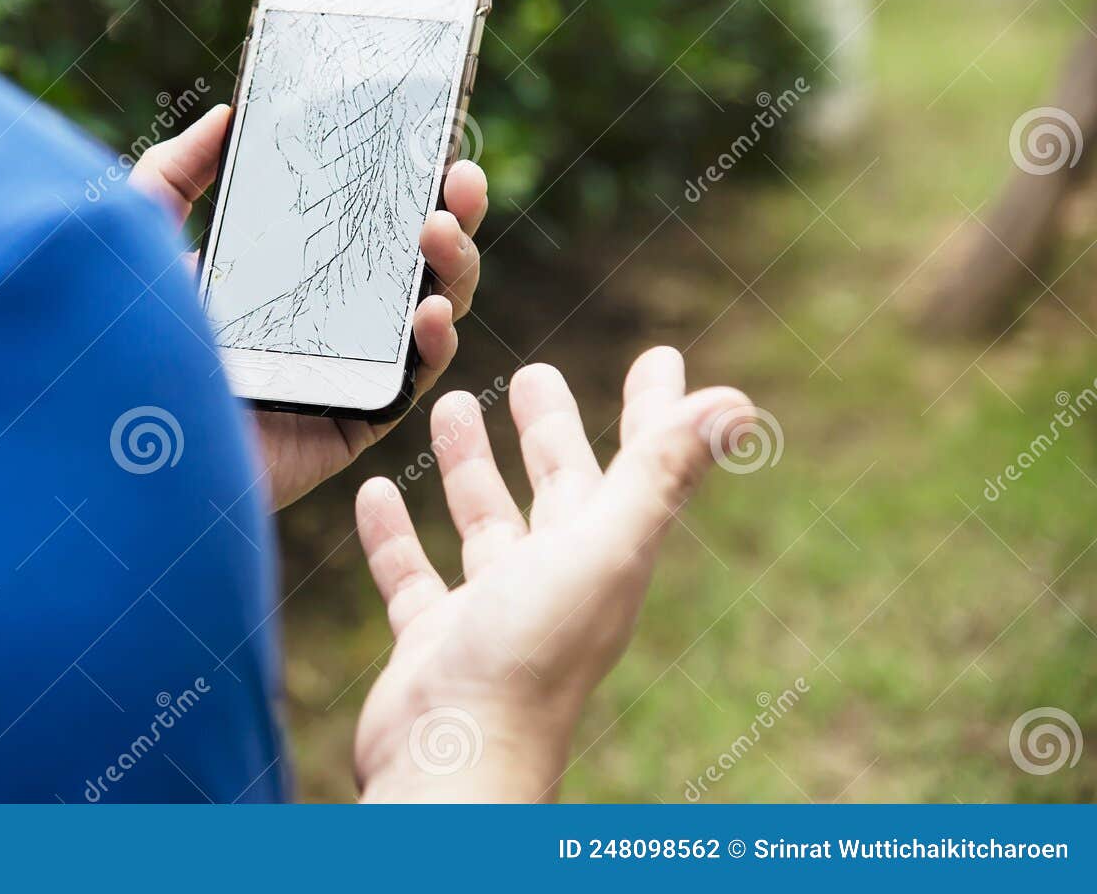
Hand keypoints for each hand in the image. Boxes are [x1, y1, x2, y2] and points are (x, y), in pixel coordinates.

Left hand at [128, 104, 488, 508]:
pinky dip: (433, 346)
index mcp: (293, 268)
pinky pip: (410, 384)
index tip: (436, 135)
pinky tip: (429, 311)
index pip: (369, 218)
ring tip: (441, 230)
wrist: (112, 432)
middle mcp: (330, 316)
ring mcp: (348, 367)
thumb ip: (175, 171)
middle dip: (453, 215)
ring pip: (430, 315)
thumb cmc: (121, 336)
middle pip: (415, 261)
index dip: (412, 180)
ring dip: (454, 270)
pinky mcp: (350, 420)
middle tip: (459, 177)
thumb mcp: (141, 235)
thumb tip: (226, 114)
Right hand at [351, 348, 753, 801]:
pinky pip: (414, 574)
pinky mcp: (434, 641)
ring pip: (485, 524)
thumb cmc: (532, 655)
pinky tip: (378, 491)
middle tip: (536, 374)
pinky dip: (397, 533)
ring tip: (450, 406)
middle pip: (558, 490)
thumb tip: (738, 402)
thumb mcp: (604, 547)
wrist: (453, 760)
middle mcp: (555, 581)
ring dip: (471, 468)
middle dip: (550, 431)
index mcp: (605, 556)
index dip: (654, 410)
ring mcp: (492, 614)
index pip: (638, 465)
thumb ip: (661, 473)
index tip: (659, 357)